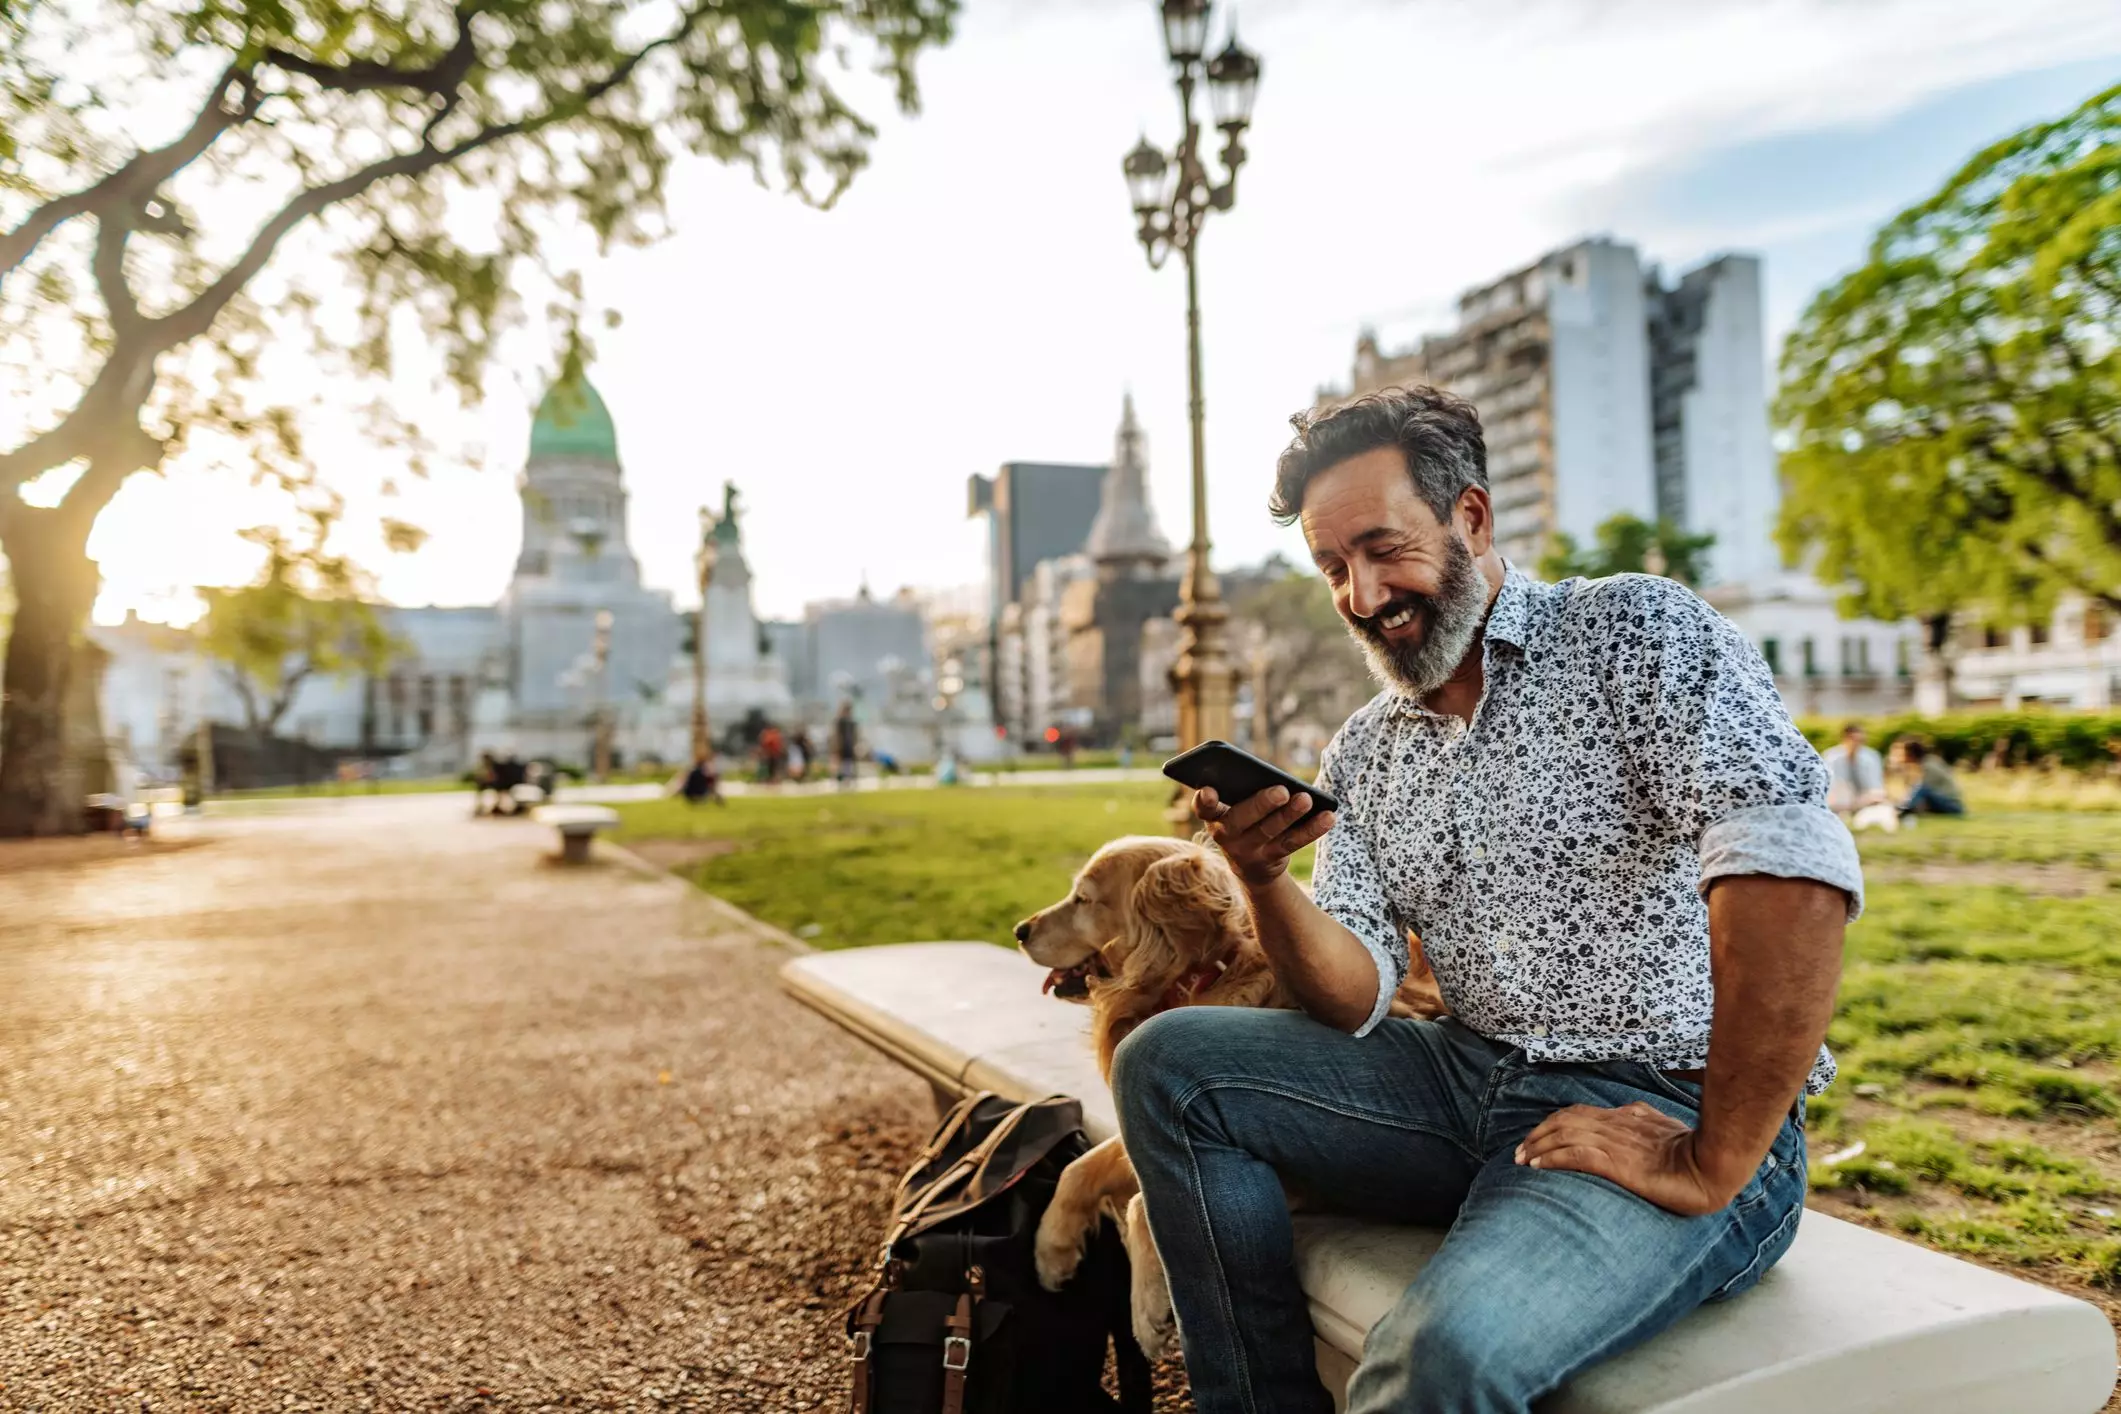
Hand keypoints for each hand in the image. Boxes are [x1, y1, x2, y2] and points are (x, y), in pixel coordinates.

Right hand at [1196, 785, 1334, 888]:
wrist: (1250, 864)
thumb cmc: (1244, 818)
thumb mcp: (1237, 806)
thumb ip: (1245, 791)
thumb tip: (1279, 781)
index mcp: (1214, 815)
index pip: (1204, 807)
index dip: (1204, 800)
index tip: (1209, 790)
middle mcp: (1226, 835)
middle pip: (1242, 819)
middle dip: (1262, 804)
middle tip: (1282, 790)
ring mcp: (1248, 850)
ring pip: (1269, 831)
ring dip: (1290, 815)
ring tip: (1306, 799)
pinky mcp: (1271, 859)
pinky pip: (1292, 843)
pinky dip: (1312, 829)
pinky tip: (1328, 817)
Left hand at [1514, 1102, 1740, 1216]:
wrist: (1713, 1166)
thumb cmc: (1695, 1153)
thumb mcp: (1664, 1129)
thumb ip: (1644, 1121)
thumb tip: (1633, 1112)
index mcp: (1626, 1117)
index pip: (1579, 1114)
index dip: (1553, 1124)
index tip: (1537, 1139)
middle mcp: (1616, 1125)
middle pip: (1564, 1121)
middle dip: (1537, 1135)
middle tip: (1518, 1152)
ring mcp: (1616, 1142)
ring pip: (1564, 1135)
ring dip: (1538, 1147)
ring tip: (1521, 1161)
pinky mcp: (1617, 1163)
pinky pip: (1575, 1155)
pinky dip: (1552, 1159)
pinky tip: (1538, 1167)